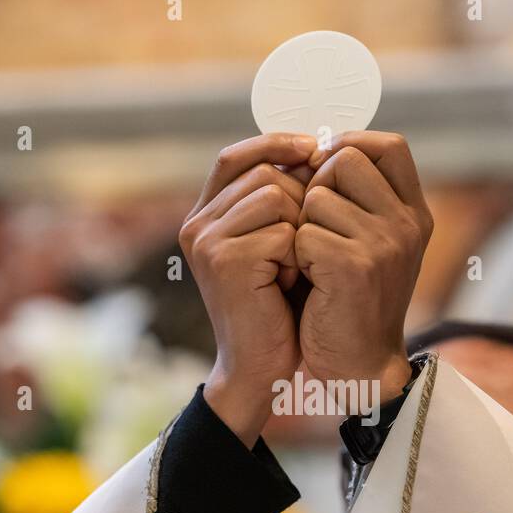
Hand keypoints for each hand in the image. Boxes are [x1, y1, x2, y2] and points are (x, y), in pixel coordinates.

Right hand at [179, 133, 317, 445]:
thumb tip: (314, 147)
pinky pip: (282, 229)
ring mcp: (206, 240)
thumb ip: (281, 201)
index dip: (275, 145)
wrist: (263, 367)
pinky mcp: (224, 260)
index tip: (315, 150)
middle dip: (299, 202)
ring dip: (299, 229)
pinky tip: (287, 283)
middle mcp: (197, 223)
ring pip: (276, 195)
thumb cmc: (279, 309)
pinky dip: (297, 255)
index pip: (236, 157)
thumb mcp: (278, 245)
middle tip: (301, 248)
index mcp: (205, 216)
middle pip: (265, 173)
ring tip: (292, 267)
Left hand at [295, 132, 432, 402]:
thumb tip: (318, 148)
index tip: (323, 167)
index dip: (350, 144)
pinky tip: (308, 281)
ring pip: (317, 197)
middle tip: (313, 226)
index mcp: (415, 214)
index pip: (389, 146)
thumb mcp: (371, 244)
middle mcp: (407, 224)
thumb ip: (360, 200)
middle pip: (346, 160)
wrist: (358, 366)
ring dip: (302, 226)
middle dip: (317, 186)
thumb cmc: (351, 302)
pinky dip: (295, 257)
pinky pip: (303, 233)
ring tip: (313, 262)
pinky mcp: (354, 266)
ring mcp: (385, 244)